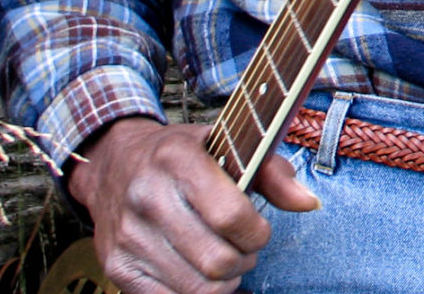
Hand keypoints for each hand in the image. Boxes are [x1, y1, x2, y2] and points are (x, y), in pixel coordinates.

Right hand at [67, 116, 319, 293]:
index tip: (259, 229)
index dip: (256, 233)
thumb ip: (272, 172)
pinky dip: (194, 293)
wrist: (115, 165)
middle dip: (243, 262)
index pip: (229, 215)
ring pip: (196, 289)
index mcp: (176, 158)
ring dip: (223, 282)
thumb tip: (308, 202)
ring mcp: (128, 236)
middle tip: (243, 249)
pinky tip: (197, 270)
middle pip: (216, 262)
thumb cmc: (183, 155)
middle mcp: (146, 196)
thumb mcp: (226, 144)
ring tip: (223, 258)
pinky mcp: (117, 267)